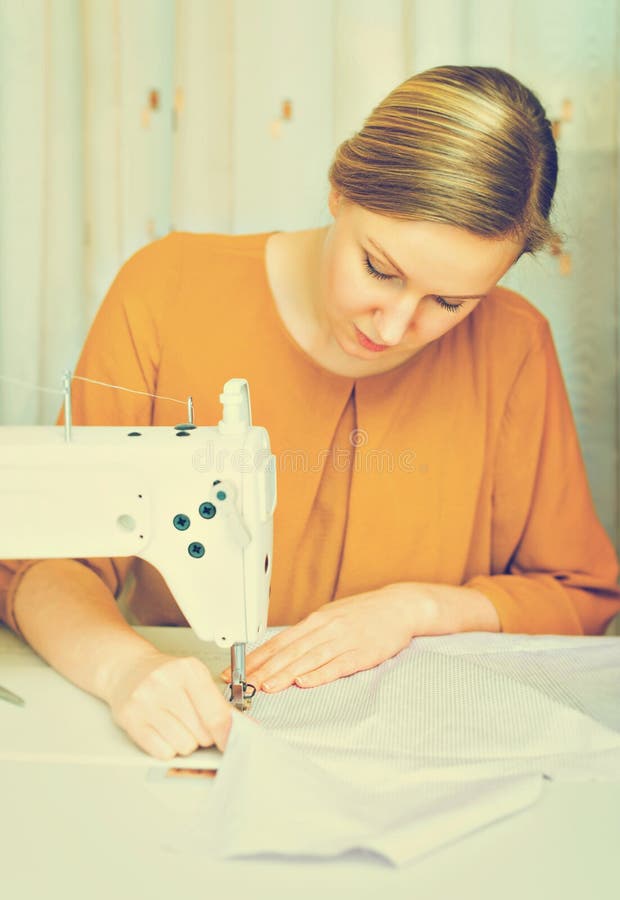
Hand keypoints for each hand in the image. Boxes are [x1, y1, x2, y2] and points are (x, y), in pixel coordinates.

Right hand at [104, 648, 231, 759]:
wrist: (127, 668)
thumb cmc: (164, 675)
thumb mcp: (194, 677)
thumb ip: (216, 702)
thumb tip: (237, 728)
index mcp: (188, 670)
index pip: (216, 713)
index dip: (227, 734)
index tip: (232, 743)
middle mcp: (165, 683)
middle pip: (202, 734)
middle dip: (204, 734)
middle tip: (194, 721)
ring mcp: (146, 702)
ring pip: (184, 746)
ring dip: (185, 742)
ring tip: (176, 724)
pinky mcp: (130, 720)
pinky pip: (162, 752)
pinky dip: (167, 748)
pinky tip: (162, 731)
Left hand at [220, 583, 434, 692]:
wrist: (399, 607)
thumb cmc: (363, 615)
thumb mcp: (331, 617)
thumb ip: (308, 635)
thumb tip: (280, 651)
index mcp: (315, 621)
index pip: (278, 641)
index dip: (255, 657)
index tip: (234, 671)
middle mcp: (325, 628)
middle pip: (288, 651)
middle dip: (263, 669)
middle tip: (241, 684)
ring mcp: (343, 640)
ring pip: (308, 659)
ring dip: (285, 674)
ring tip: (266, 686)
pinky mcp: (362, 653)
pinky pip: (337, 665)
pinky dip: (320, 674)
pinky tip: (305, 682)